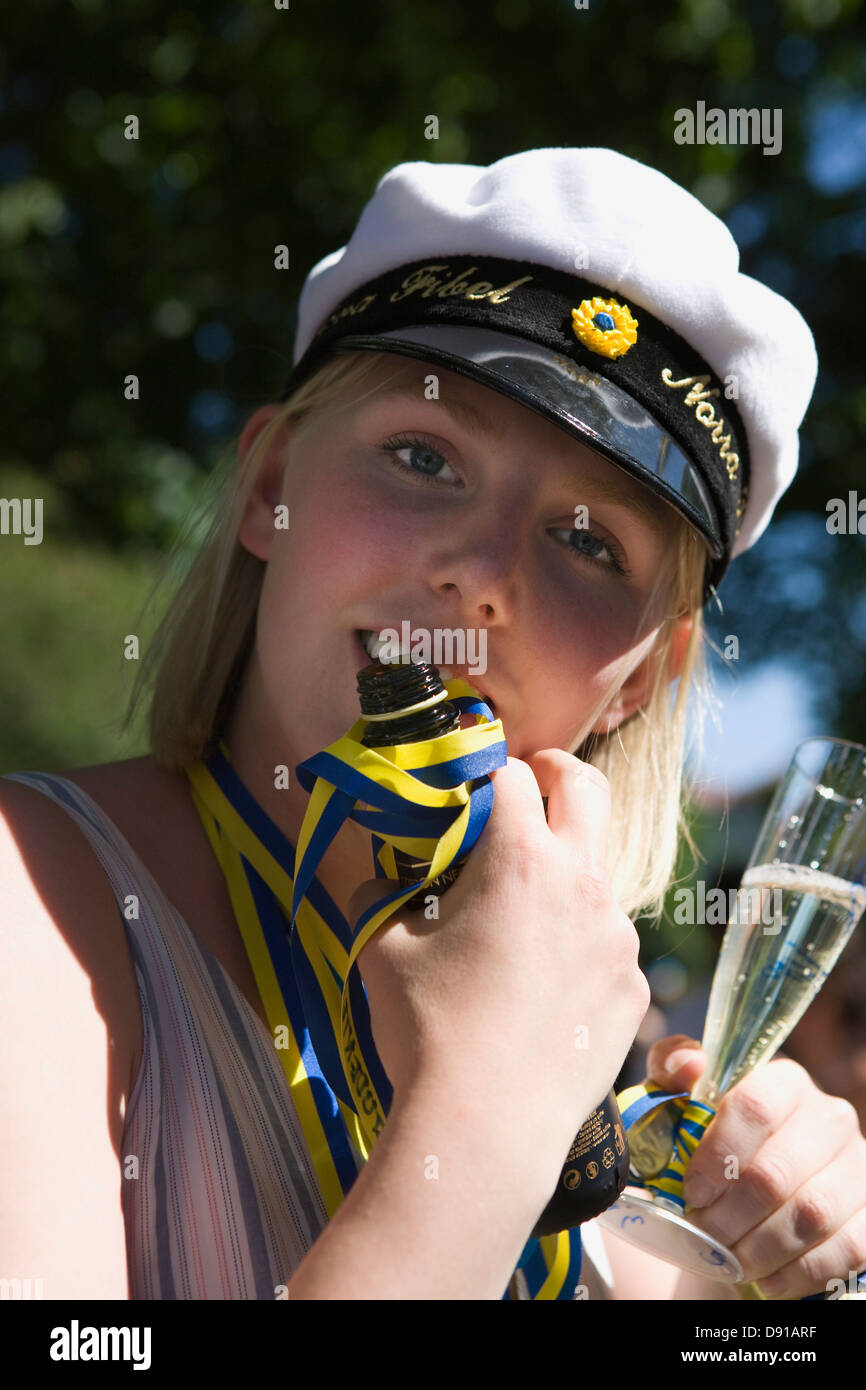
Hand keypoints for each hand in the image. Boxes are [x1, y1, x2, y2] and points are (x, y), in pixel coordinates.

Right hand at [349, 752, 649, 1170]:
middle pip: (590, 790)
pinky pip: (608, 946)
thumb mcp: (380, 947)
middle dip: (557, 773)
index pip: (511, 775)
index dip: (487, 770)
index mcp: (521, 859)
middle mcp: (584, 884)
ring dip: (565, 875)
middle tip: (530, 784)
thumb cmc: (427, 1029)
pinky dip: (579, 945)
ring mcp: (619, 939)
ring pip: (599, 876)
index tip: (472, 784)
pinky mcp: (634, 989)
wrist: (485, 1130)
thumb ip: (377, 891)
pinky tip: (541, 989)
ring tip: (520, 922)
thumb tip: (377, 873)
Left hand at [645, 1034, 865, 1298]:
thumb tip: (690, 1065)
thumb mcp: (680, 1097)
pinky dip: (799, 1272)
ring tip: (728, 1260)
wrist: (753, 1195)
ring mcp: (857, 1166)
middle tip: (702, 1234)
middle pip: (776, 1172)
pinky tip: (767, 1278)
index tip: (692, 1191)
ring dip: (760, 1248)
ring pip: (811, 1215)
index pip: (756, 1106)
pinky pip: (846, 1249)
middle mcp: (830, 1119)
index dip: (719, 1154)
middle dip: (729, 1216)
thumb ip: (672, 1065)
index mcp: (784, 1082)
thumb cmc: (713, 1145)